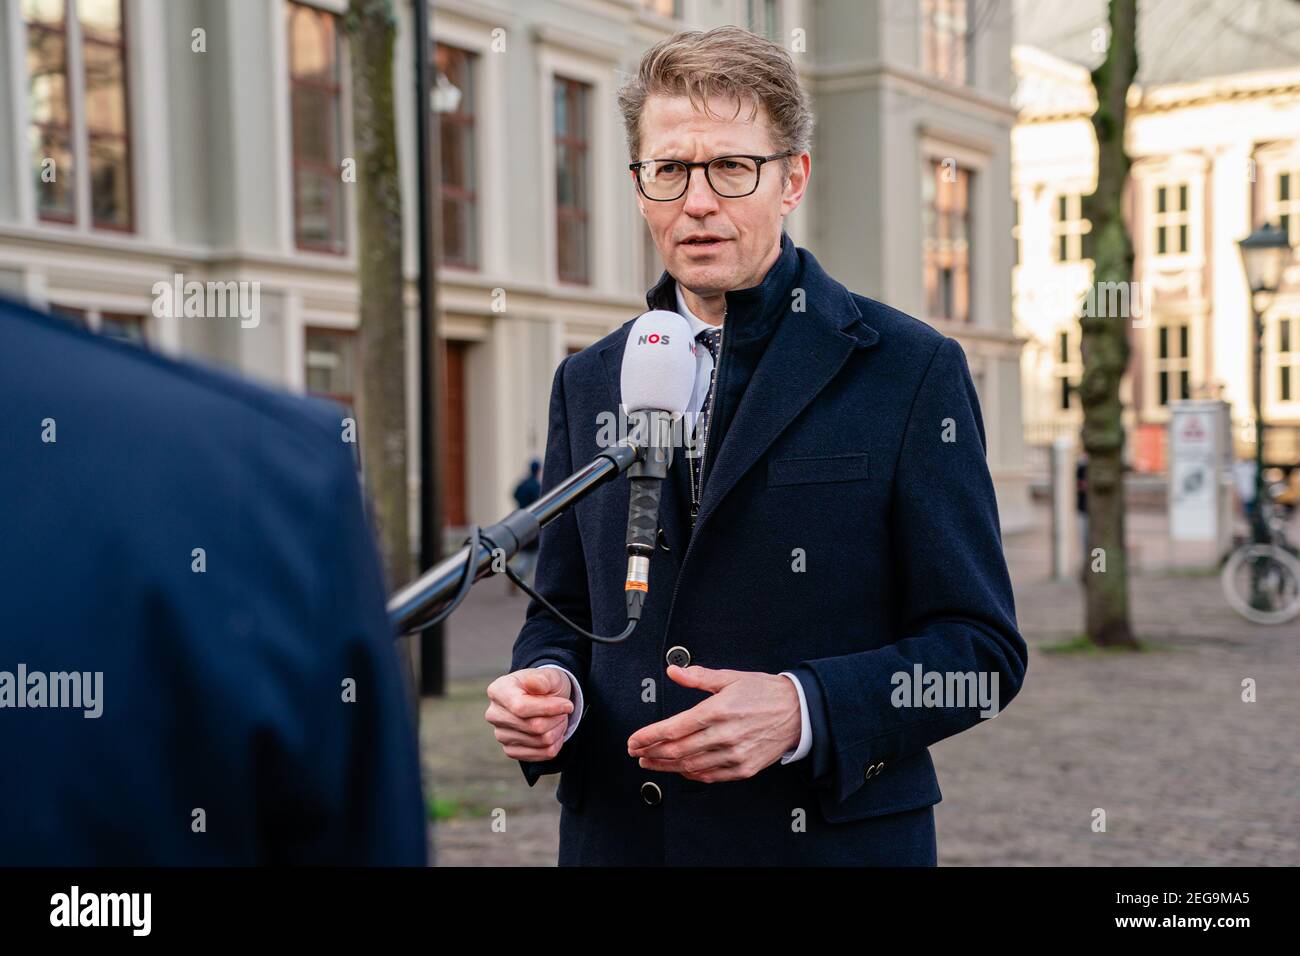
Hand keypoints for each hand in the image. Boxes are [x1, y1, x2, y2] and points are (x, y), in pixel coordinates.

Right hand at [485, 667, 573, 761]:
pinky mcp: (510, 750)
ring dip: (557, 730)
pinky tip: (553, 731)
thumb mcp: (548, 675)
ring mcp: (500, 735)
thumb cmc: (545, 685)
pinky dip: (554, 744)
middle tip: (564, 710)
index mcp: (498, 690)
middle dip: (557, 718)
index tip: (568, 705)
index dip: (549, 708)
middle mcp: (494, 714)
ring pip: (541, 741)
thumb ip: (542, 679)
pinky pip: (540, 755)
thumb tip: (534, 684)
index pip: (522, 708)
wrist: (544, 698)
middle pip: (534, 727)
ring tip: (557, 718)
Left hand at [627, 665, 801, 782]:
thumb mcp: (731, 677)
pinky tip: (680, 769)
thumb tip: (674, 671)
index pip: (673, 728)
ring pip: (690, 765)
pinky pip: (710, 775)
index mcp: (718, 710)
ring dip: (666, 765)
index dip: (649, 736)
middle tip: (636, 752)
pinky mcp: (743, 768)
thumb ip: (698, 677)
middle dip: (651, 753)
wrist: (798, 712)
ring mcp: (734, 754)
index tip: (634, 740)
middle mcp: (724, 735)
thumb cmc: (765, 693)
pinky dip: (690, 773)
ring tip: (651, 762)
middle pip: (677, 750)